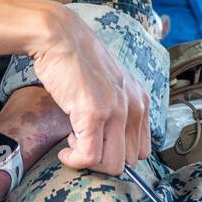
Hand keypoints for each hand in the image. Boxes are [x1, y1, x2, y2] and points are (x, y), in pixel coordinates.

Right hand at [26, 5, 150, 176]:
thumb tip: (110, 141)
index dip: (116, 153)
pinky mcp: (94, 113)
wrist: (59, 37)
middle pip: (128, 161)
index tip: (98, 145)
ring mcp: (116, 110)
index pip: (141, 150)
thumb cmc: (78, 59)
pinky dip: (74, 160)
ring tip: (74, 142)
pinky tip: (64, 150)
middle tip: (82, 143)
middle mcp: (134, 106)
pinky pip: (89, 156)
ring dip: (89, 161)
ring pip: (112, 165)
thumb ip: (118, 107)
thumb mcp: (109, 83)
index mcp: (140, 99)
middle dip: (103, 160)